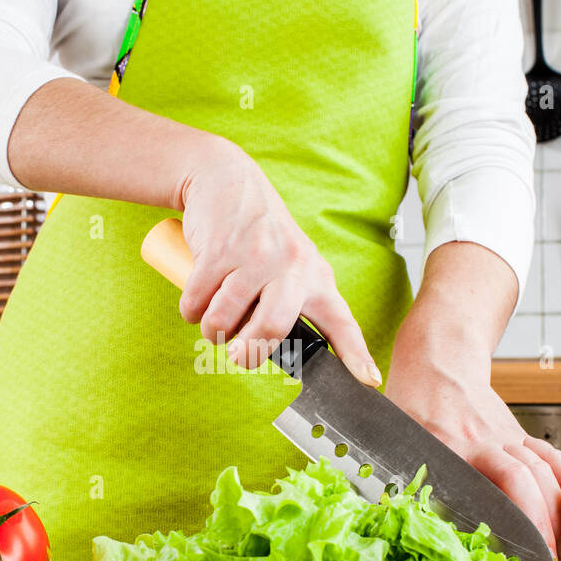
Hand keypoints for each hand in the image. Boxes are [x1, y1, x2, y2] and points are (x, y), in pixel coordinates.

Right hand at [176, 145, 381, 386]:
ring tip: (212, 322)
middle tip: (237, 356)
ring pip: (225, 319)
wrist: (226, 179)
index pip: (341, 322)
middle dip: (248, 354)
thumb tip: (274, 351)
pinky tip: (196, 301)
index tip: (368, 381)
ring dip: (212, 330)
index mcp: (315, 277)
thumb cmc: (258, 234)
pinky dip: (191, 310)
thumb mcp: (291, 263)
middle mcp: (292, 266)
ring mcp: (255, 256)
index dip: (355, 355)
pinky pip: (198, 302)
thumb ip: (291, 303)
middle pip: (274, 328)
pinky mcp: (220, 251)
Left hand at [385, 307, 560, 560]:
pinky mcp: (519, 436)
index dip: (514, 519)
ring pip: (546, 472)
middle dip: (543, 526)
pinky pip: (551, 460)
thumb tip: (396, 523)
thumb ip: (400, 478)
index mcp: (453, 444)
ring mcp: (508, 436)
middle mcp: (487, 440)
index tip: (517, 555)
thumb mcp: (392, 439)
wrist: (438, 359)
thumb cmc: (411, 402)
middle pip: (527, 480)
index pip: (494, 484)